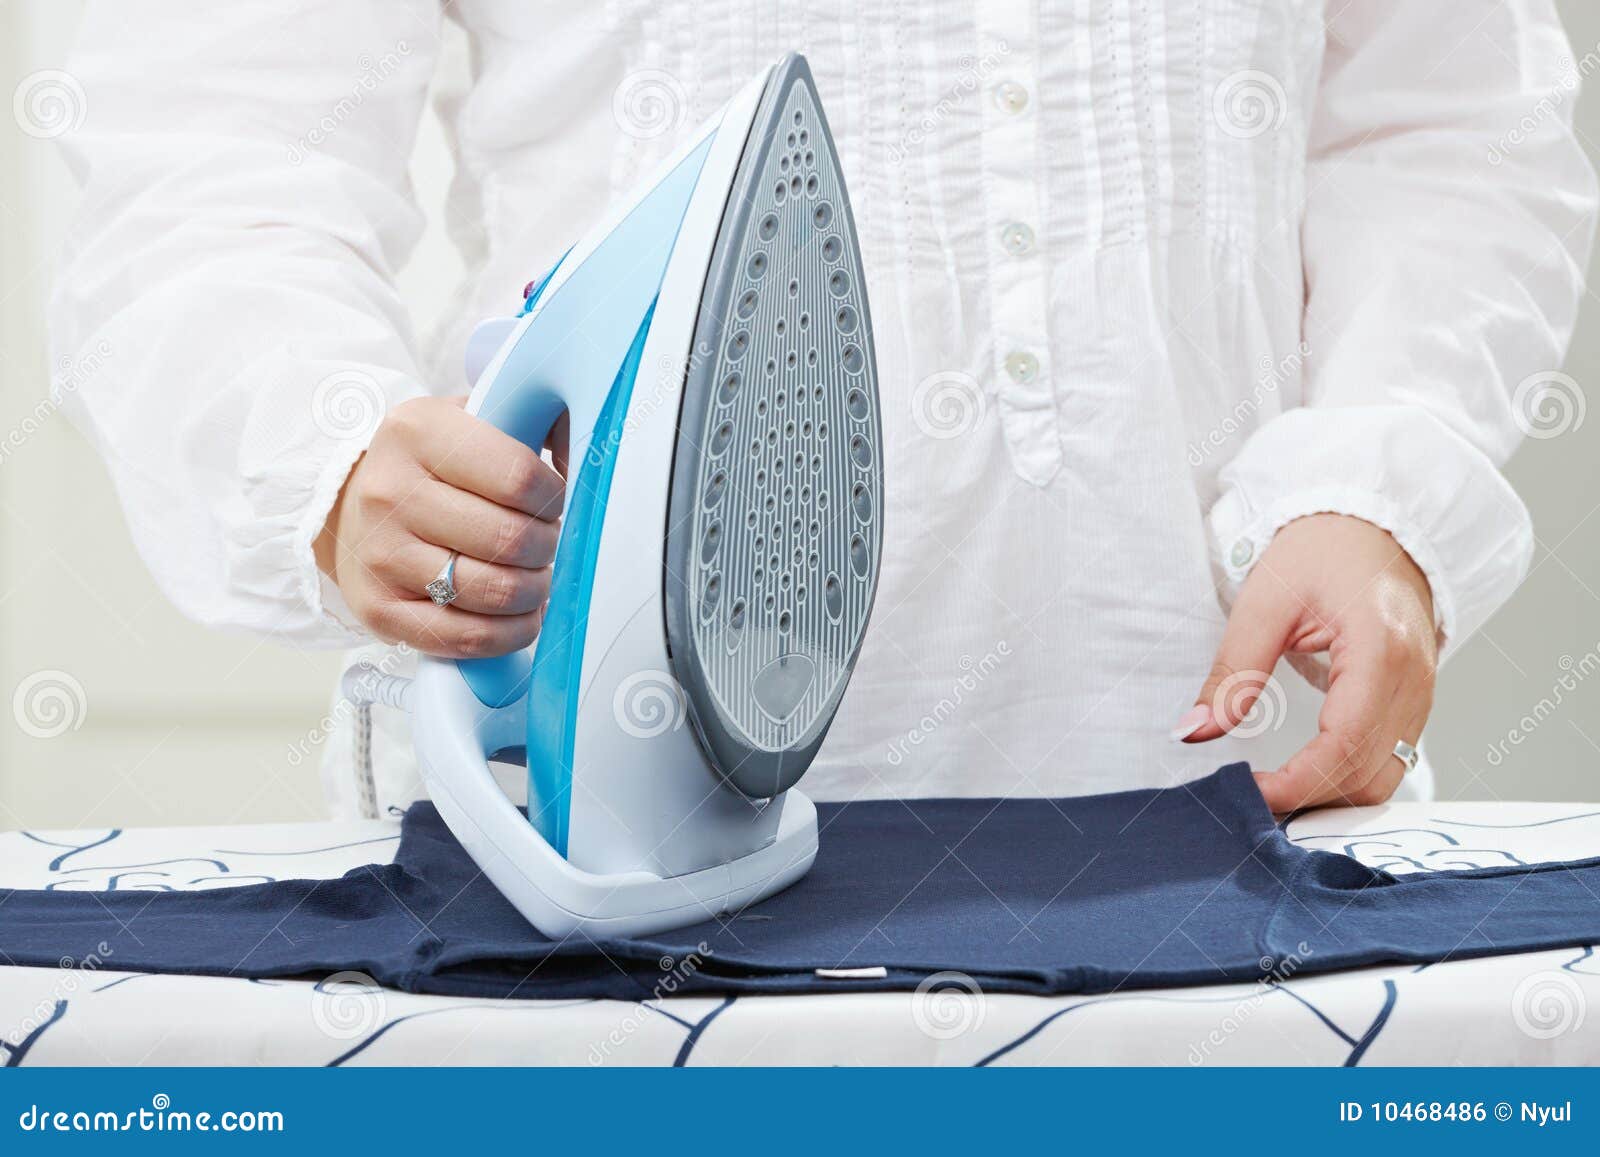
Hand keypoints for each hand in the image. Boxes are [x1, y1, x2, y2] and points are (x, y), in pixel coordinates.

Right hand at [313, 396, 566, 658]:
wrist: (355, 508)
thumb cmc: (432, 466)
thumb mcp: (471, 419)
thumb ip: (530, 422)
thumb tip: (586, 451)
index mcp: (417, 432)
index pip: (519, 477)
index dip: (553, 497)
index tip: (552, 501)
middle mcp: (390, 492)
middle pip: (509, 539)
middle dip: (545, 546)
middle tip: (544, 542)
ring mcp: (381, 555)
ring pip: (494, 592)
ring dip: (534, 591)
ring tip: (534, 577)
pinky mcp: (380, 609)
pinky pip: (467, 638)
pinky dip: (509, 633)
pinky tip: (519, 615)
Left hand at [1175, 514, 1437, 811]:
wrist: (1373, 524)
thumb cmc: (1322, 549)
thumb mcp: (1265, 602)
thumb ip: (1233, 672)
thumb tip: (1194, 730)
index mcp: (1381, 649)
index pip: (1344, 743)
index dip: (1297, 782)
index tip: (1250, 793)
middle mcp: (1414, 680)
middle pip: (1369, 773)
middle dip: (1310, 799)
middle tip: (1250, 800)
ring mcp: (1422, 694)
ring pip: (1385, 778)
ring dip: (1330, 797)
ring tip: (1272, 792)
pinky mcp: (1415, 702)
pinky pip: (1389, 760)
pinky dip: (1347, 779)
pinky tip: (1304, 776)